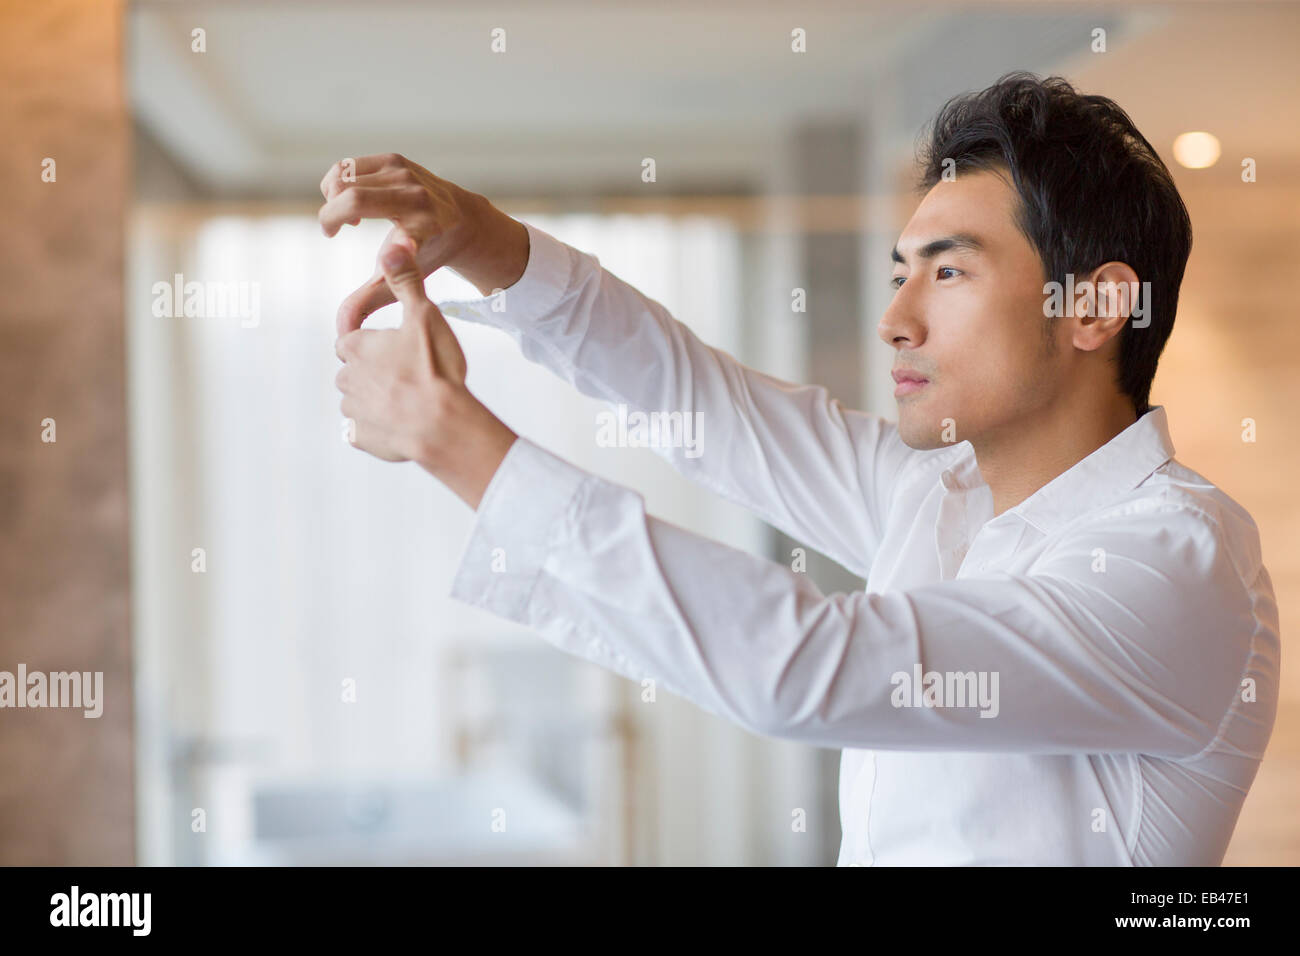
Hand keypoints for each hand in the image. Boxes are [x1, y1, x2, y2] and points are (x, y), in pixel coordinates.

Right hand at [320, 153, 478, 334]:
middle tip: (332, 233)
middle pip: (349, 199)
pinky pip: (345, 167)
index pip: (403, 239)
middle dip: (329, 218)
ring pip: (341, 179)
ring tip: (347, 220)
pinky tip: (353, 203)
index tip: (392, 252)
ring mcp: (404, 174)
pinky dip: (337, 184)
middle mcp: (416, 198)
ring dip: (332, 201)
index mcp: (423, 232)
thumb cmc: (426, 254)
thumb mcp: (402, 282)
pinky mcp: (393, 159)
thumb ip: (368, 302)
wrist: (460, 218)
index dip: (393, 247)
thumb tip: (343, 331)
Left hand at [334, 244, 516, 508]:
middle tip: (410, 373)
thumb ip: (407, 281)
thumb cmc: (435, 369)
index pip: (350, 339)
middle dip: (374, 371)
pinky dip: (378, 428)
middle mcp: (347, 378)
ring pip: (358, 400)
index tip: (396, 347)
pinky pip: (364, 431)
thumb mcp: (425, 315)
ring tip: (410, 401)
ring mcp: (353, 412)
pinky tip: (402, 424)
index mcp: (356, 348)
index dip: (372, 342)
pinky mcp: (363, 439)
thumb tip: (393, 246)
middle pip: (353, 370)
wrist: (443, 426)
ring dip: (375, 399)